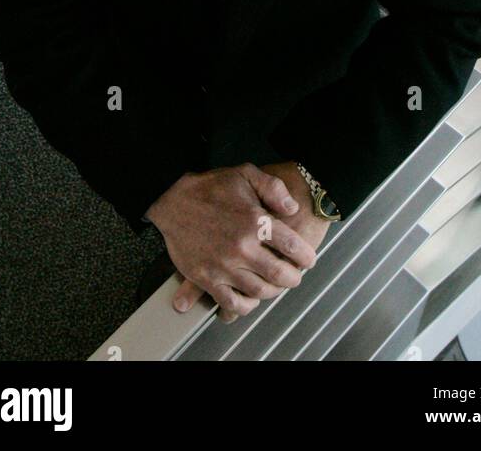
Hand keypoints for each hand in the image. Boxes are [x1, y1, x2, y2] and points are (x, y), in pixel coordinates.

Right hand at [146, 162, 317, 322]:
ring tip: (275, 285)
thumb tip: (292, 208)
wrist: (173, 200)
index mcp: (254, 221)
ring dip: (273, 292)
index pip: (292, 246)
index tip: (308, 260)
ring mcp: (223, 265)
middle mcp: (241, 246)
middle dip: (293, 278)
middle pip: (279, 274)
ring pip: (259, 291)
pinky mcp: (206, 278)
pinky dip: (246, 306)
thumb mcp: (245, 174)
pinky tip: (250, 299)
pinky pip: (231, 303)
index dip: (306, 256)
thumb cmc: (210, 187)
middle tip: (295, 276)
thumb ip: (273, 188)